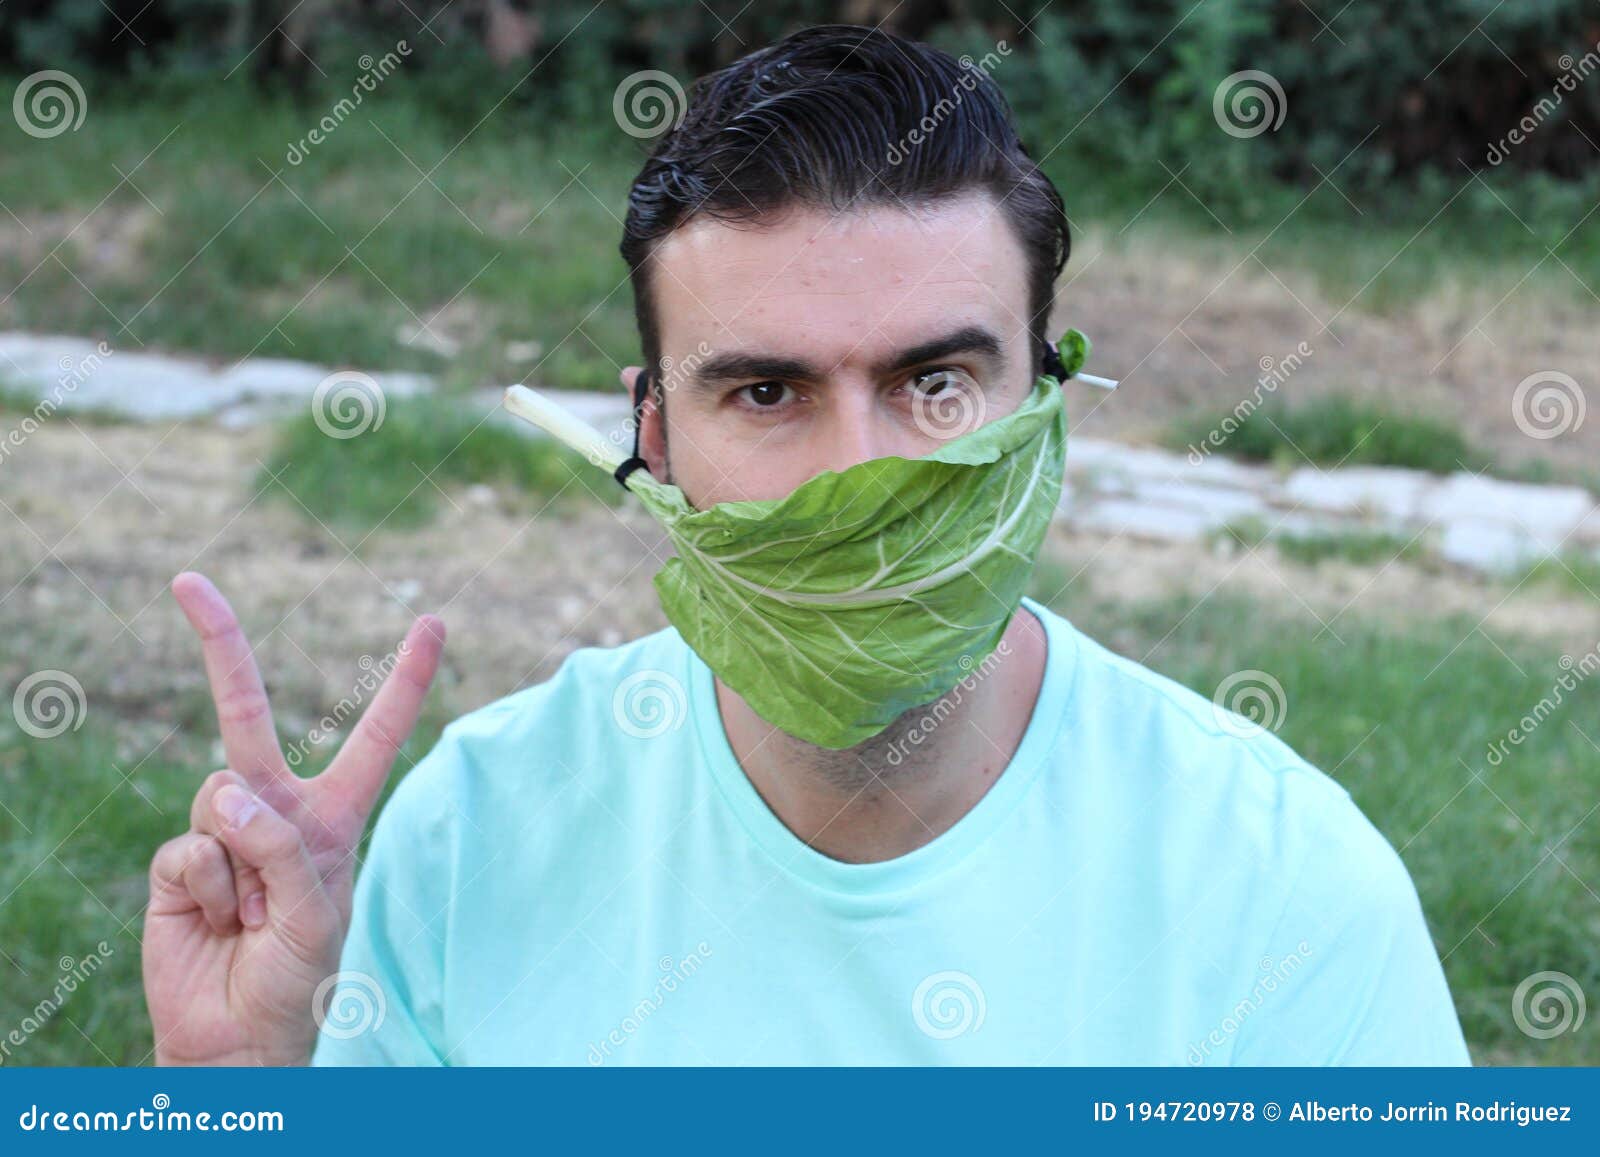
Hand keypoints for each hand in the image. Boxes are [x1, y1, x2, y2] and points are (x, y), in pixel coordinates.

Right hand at [142, 572, 444, 1065]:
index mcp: (332, 815)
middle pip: (243, 714)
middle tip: (188, 581)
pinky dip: (207, 889)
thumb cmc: (299, 978)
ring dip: (242, 865)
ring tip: (253, 916)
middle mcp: (275, 810)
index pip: (376, 734)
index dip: (405, 679)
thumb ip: (283, 850)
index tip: (433, 620)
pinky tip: (218, 922)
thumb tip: (230, 799)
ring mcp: (222, 830)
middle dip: (218, 643)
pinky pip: (190, 847)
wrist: (237, 1036)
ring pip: (221, 795)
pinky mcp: (179, 861)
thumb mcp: (317, 913)